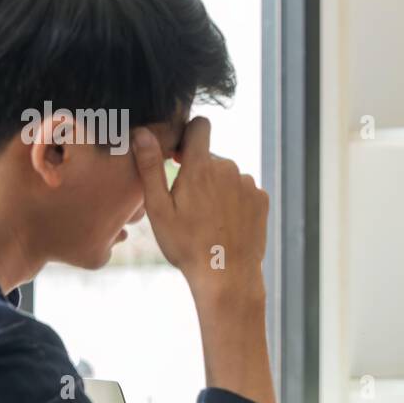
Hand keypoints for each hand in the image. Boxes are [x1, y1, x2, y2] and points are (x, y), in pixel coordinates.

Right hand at [132, 118, 277, 402]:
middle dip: (198, 172)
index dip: (188, 134)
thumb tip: (142, 133)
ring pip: (227, 176)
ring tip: (206, 220)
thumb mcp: (159, 209)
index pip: (200, 126)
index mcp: (201, 167)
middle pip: (210, 157)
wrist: (226, 276)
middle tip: (186, 205)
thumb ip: (150, 167)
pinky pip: (243, 191)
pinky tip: (225, 224)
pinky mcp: (262, 199)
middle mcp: (229, 168)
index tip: (178, 154)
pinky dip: (234, 201)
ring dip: (217, 188)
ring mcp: (248, 184)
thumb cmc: (186, 246)